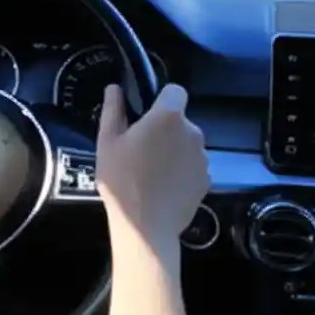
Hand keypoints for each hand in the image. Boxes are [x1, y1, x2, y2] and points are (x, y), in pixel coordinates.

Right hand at [97, 83, 209, 250]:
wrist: (146, 226)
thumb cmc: (122, 180)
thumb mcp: (108, 143)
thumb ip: (114, 110)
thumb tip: (115, 88)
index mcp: (168, 117)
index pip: (175, 91)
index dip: (162, 100)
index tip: (147, 117)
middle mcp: (192, 132)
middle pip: (180, 121)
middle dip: (165, 130)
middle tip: (142, 150)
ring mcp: (202, 157)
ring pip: (188, 144)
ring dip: (175, 151)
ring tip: (153, 173)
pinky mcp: (207, 179)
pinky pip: (193, 166)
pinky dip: (183, 171)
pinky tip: (166, 187)